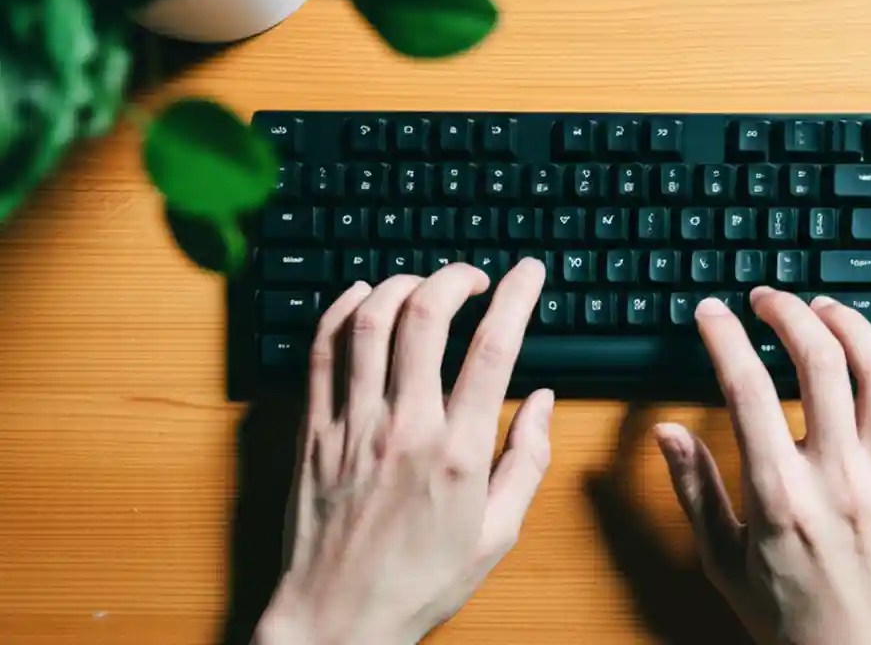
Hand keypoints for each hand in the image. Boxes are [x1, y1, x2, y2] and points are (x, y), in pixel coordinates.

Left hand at [254, 261, 553, 644]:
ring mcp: (351, 426)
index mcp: (457, 454)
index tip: (528, 274)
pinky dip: (340, 310)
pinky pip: (321, 351)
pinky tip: (361, 297)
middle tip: (474, 279)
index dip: (516, 298)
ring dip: (401, 285)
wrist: (336, 621)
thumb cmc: (419, 583)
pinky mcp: (312, 432)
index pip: (493, 350)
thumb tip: (545, 402)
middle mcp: (404, 428)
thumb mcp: (498, 533)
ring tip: (423, 285)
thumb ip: (528, 461)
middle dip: (456, 278)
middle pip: (426, 317)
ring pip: (370, 322)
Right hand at [654, 287, 870, 644]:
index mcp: (780, 496)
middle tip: (766, 299)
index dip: (725, 337)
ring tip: (821, 307)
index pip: (746, 389)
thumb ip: (694, 490)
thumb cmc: (792, 616)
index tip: (712, 313)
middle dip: (788, 312)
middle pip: (820, 362)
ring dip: (849, 323)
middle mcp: (839, 477)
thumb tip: (666, 432)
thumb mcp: (723, 560)